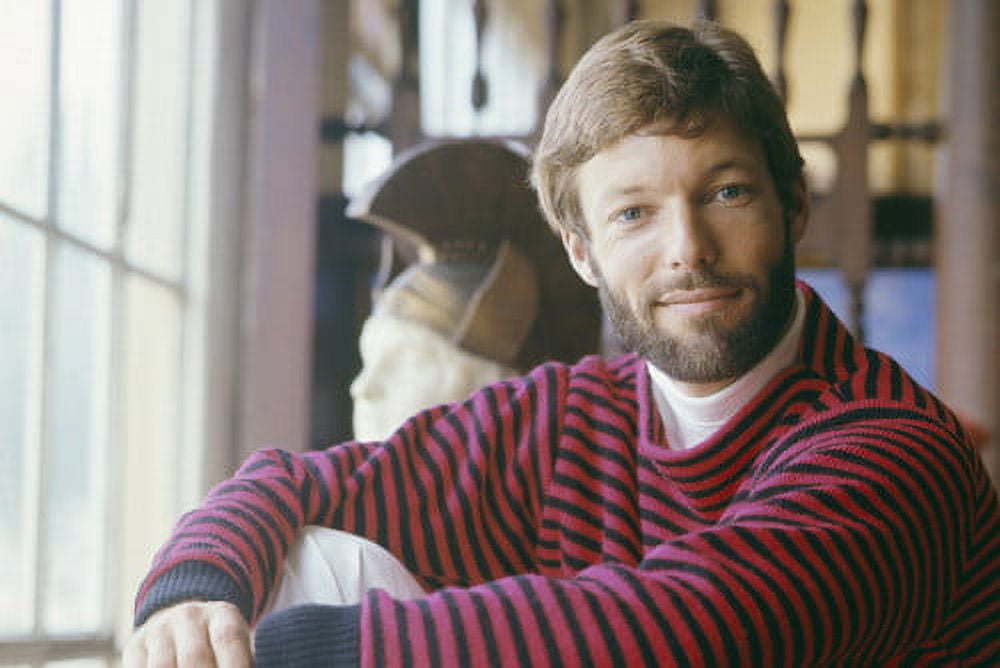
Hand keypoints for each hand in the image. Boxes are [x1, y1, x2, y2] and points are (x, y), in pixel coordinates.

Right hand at [123, 600, 251, 666]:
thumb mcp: (236, 646)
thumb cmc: (219, 644)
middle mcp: (189, 616)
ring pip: (163, 667)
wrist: (182, 617)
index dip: (234, 666)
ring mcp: (159, 630)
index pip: (228, 640)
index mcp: (222, 614)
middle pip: (194, 657)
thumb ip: (240, 662)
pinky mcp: (135, 645)